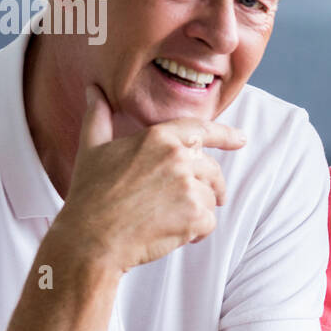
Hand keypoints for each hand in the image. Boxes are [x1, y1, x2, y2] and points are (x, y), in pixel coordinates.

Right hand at [51, 85, 245, 271]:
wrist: (90, 240)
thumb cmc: (89, 195)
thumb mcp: (91, 148)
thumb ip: (98, 116)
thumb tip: (92, 90)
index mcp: (158, 137)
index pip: (202, 130)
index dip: (225, 135)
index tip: (241, 139)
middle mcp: (178, 158)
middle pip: (212, 169)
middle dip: (207, 186)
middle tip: (190, 201)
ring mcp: (188, 186)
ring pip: (211, 197)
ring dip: (196, 211)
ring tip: (169, 219)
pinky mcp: (195, 216)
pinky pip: (210, 222)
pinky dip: (196, 232)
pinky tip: (175, 235)